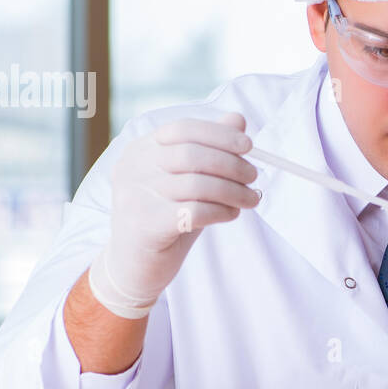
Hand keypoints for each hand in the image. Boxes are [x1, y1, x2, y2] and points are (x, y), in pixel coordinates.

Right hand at [89, 112, 259, 317]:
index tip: (248, 145)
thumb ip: (209, 151)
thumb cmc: (166, 219)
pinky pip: (196, 211)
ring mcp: (136, 196)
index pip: (182, 129)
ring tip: (250, 199)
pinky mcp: (146, 225)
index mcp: (141, 150)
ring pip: (197, 184)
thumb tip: (238, 121)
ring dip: (233, 191)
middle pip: (192, 155)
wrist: (134, 268)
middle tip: (254, 176)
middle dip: (231, 164)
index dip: (219, 134)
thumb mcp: (187, 181)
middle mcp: (133, 168)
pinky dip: (221, 211)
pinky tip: (231, 215)